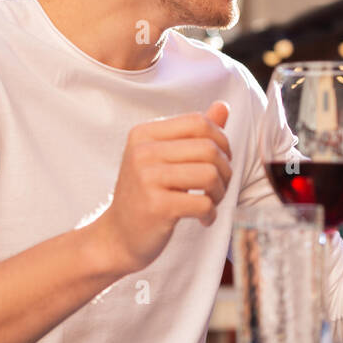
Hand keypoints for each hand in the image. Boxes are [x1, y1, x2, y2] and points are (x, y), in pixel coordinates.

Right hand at [97, 101, 232, 274]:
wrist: (117, 236)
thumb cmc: (147, 194)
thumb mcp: (165, 157)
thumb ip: (193, 132)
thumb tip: (223, 106)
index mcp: (144, 134)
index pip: (199, 122)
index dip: (221, 141)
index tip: (219, 161)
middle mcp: (142, 152)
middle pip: (209, 148)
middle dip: (225, 170)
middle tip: (219, 187)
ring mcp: (146, 179)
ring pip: (210, 175)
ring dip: (220, 192)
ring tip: (211, 202)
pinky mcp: (156, 206)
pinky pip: (203, 203)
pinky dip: (211, 213)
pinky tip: (203, 218)